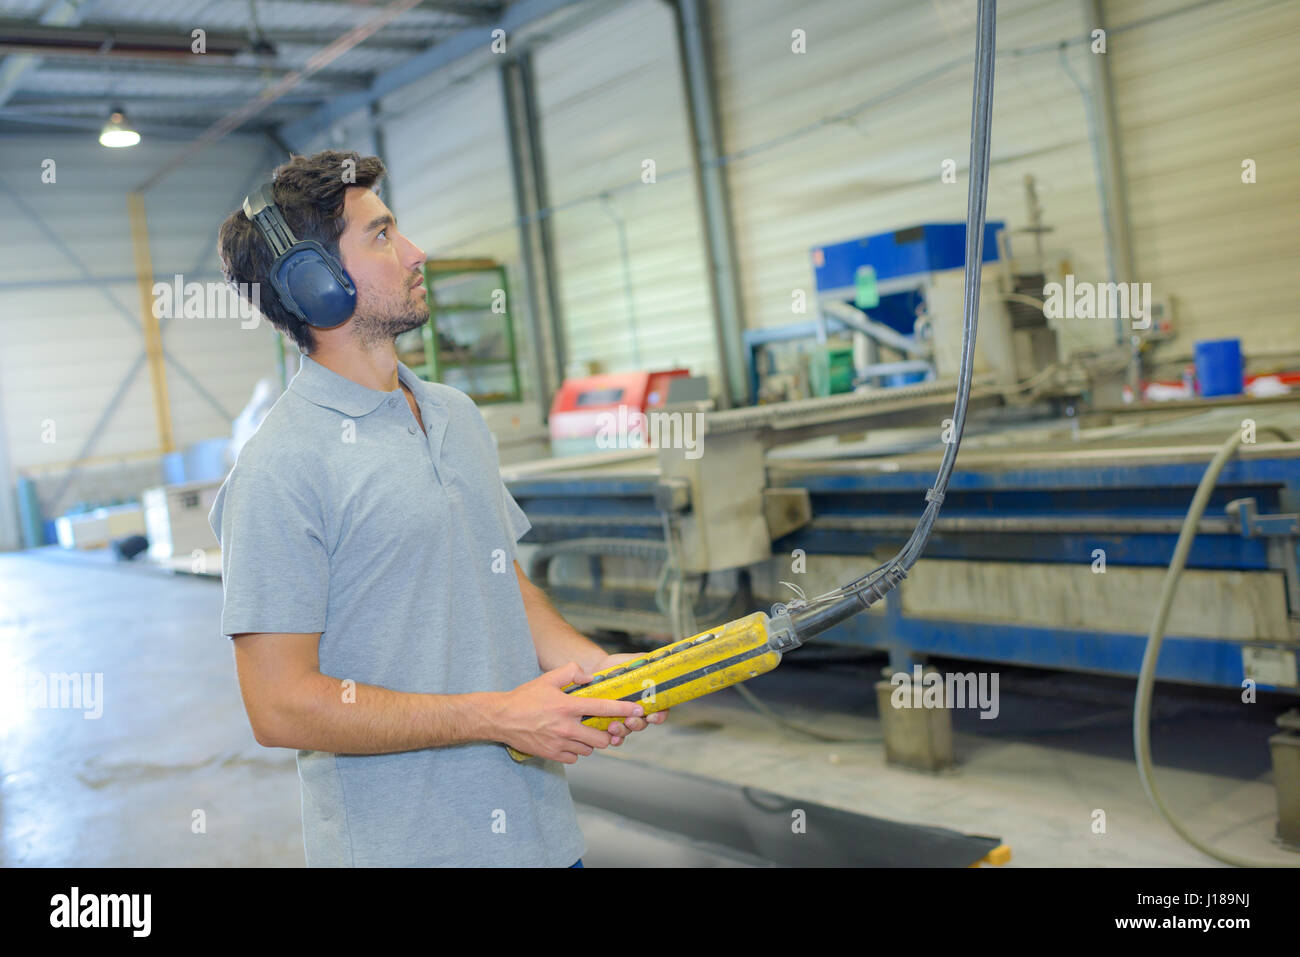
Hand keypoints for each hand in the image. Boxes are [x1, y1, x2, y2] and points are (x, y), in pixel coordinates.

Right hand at [496, 662, 643, 763]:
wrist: (501, 719)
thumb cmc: (524, 698)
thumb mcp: (547, 678)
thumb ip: (571, 672)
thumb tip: (589, 676)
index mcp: (567, 706)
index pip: (602, 708)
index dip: (624, 709)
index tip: (638, 710)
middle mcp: (566, 727)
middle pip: (601, 738)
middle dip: (606, 732)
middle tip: (603, 726)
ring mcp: (559, 743)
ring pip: (589, 749)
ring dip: (590, 742)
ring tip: (582, 732)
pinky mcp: (552, 754)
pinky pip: (574, 758)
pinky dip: (575, 751)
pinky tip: (569, 741)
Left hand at [587, 653, 669, 745]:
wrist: (596, 669)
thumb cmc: (619, 666)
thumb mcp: (635, 660)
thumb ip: (647, 661)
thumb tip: (657, 660)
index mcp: (649, 698)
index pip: (661, 711)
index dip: (659, 716)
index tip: (652, 716)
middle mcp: (639, 711)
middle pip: (644, 723)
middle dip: (637, 724)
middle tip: (629, 720)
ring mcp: (625, 718)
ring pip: (628, 730)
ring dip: (623, 731)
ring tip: (613, 727)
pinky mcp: (610, 723)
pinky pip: (615, 736)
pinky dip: (614, 739)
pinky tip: (610, 737)